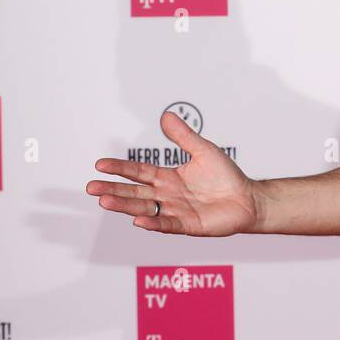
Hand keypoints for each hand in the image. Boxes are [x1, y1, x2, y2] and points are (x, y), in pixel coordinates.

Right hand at [85, 111, 258, 236]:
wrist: (248, 198)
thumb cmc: (226, 176)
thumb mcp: (204, 151)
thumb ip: (184, 136)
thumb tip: (166, 115)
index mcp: (168, 178)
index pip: (138, 173)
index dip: (120, 169)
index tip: (99, 165)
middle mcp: (168, 195)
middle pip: (135, 192)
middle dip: (113, 190)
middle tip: (91, 188)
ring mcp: (176, 211)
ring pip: (145, 208)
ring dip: (125, 206)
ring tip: (105, 201)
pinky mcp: (189, 225)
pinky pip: (168, 224)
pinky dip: (154, 222)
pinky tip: (139, 220)